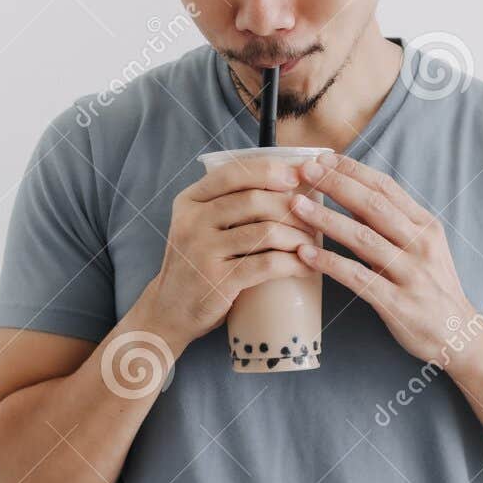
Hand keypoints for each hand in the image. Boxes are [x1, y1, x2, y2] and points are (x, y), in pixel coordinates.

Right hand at [143, 156, 320, 350]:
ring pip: (265, 232)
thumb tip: (285, 184)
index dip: (269, 171)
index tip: (297, 177)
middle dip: (291, 208)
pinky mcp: (219, 279)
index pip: (232, 173)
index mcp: (189, 201)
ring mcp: (203, 250)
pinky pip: (267, 264)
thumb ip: (226, 205)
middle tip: (313, 219)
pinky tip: (307, 266)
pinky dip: (294, 263)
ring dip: (297, 237)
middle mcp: (193, 221)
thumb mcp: (199, 227)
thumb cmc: (196, 265)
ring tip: (312, 244)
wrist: (169, 310)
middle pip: (254, 201)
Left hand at [289, 153, 476, 363]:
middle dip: (336, 184)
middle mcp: (421, 244)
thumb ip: (390, 223)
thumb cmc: (433, 287)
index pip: (386, 187)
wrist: (458, 335)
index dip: (352, 170)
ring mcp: (410, 274)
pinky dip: (330, 263)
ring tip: (296, 207)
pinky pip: (358, 278)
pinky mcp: (397, 303)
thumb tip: (351, 194)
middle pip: (373, 206)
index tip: (322, 158)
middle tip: (304, 171)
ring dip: (326, 219)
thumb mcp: (421, 247)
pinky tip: (305, 253)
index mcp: (426, 225)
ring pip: (363, 238)